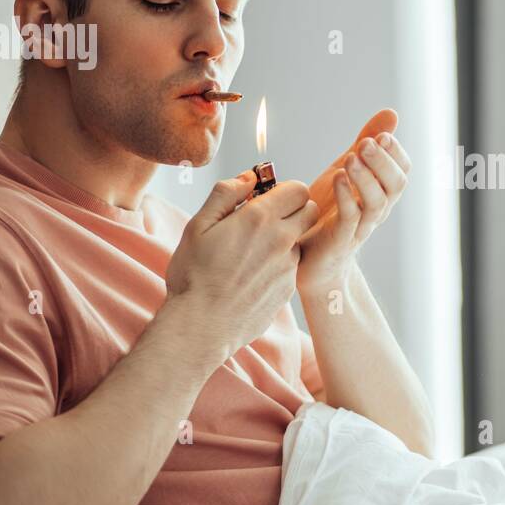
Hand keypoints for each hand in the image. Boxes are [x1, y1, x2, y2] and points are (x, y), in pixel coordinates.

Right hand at [165, 172, 319, 359]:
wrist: (202, 325)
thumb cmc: (194, 275)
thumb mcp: (199, 226)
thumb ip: (225, 194)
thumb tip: (248, 178)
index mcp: (260, 219)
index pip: (298, 189)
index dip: (284, 189)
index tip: (265, 198)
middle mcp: (282, 240)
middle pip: (310, 211)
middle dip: (294, 209)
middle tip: (266, 219)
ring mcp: (289, 267)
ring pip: (301, 240)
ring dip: (285, 239)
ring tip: (252, 253)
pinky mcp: (289, 289)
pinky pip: (292, 267)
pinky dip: (279, 264)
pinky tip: (252, 275)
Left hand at [297, 129, 411, 295]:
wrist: (309, 259)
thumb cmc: (329, 212)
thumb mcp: (348, 170)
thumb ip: (368, 144)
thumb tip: (391, 114)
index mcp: (381, 193)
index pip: (402, 172)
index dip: (396, 153)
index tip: (384, 135)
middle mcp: (377, 210)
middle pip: (395, 186)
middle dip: (383, 162)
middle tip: (366, 143)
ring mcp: (360, 226)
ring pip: (376, 203)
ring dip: (365, 177)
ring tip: (351, 158)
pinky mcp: (340, 239)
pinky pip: (350, 219)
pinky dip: (346, 197)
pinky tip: (337, 179)